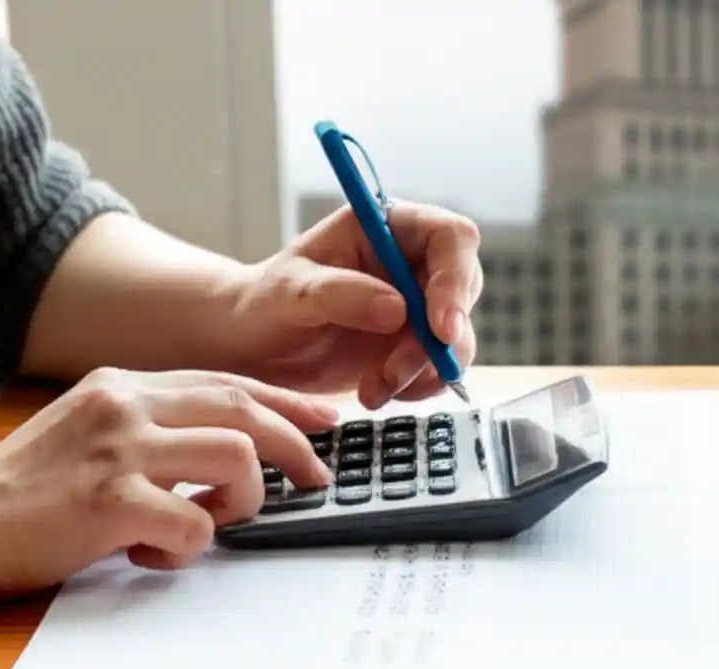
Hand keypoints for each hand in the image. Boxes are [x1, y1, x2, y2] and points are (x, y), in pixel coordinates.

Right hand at [0, 367, 336, 593]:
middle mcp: (126, 404)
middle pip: (243, 409)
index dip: (283, 401)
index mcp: (124, 384)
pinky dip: (190, 546)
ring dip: (240, 499)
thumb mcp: (90, 428)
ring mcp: (120, 449)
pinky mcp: (112, 500)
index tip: (323, 417)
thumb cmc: (29, 489)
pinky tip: (154, 551)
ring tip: (206, 521)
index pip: (226, 381)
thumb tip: (230, 442)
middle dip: (294, 443)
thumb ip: (152, 424)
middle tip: (316, 476)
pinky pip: (196, 522)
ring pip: (236, 456)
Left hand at [228, 201, 482, 408]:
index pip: (450, 237)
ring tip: (373, 388)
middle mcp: (413, 262)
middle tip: (396, 371)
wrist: (255, 347)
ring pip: (456, 336)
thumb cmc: (266, 304)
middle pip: (463, 290)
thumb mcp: (292, 293)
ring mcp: (419, 305)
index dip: (456, 278)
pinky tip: (376, 390)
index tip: (440, 327)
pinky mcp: (415, 344)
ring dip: (423, 370)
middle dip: (437, 339)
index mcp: (388, 227)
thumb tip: (398, 309)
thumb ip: (341, 294)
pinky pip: (440, 367)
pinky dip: (417, 386)